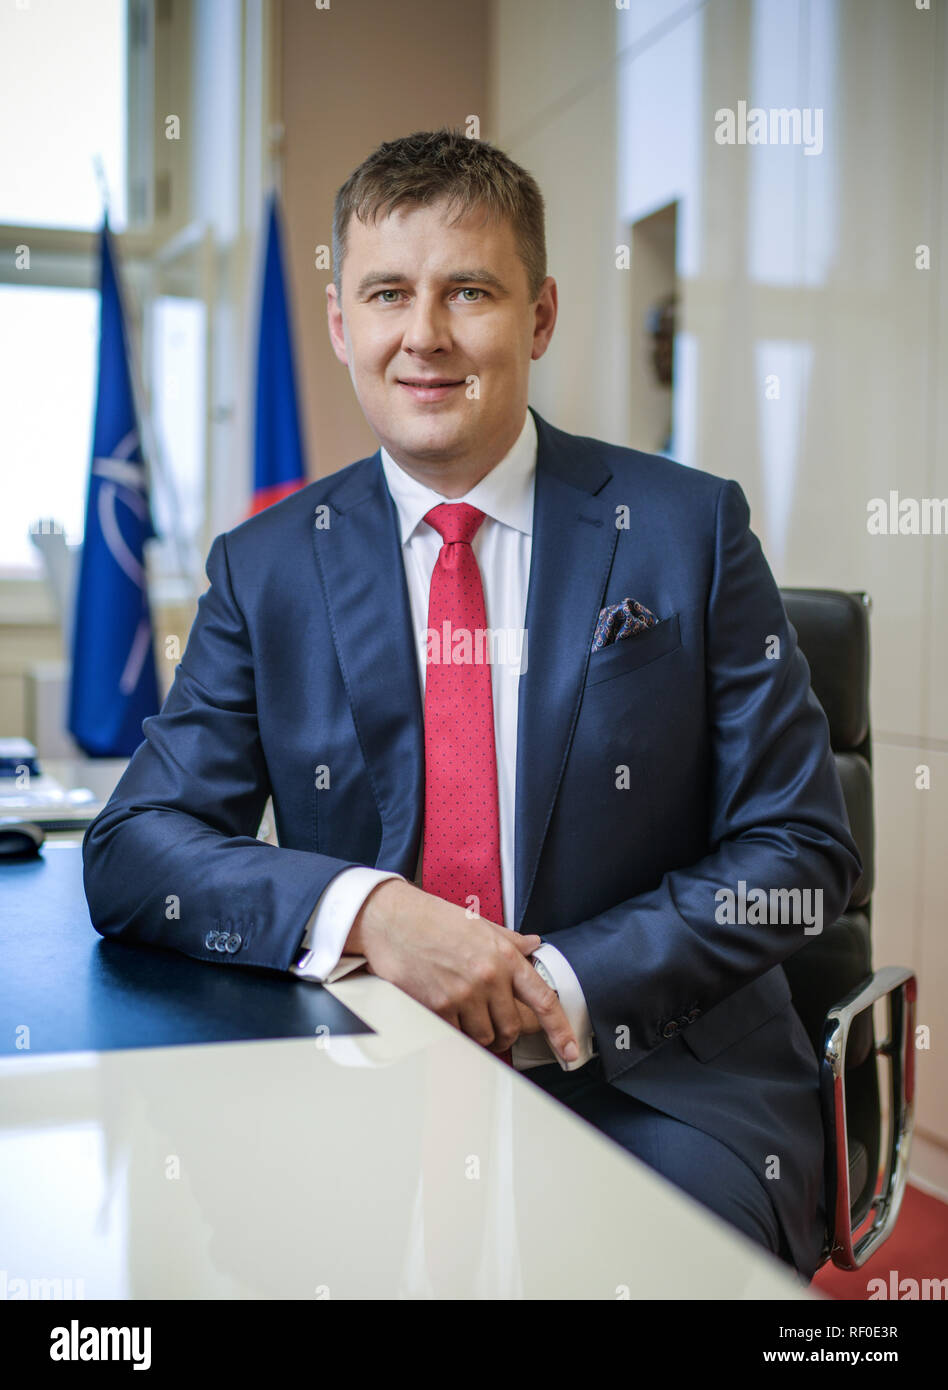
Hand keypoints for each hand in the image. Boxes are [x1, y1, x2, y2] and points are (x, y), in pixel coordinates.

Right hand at [349, 879, 578, 1063]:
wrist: (392, 920)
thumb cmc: (434, 919)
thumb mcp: (480, 924)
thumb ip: (510, 940)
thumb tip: (534, 945)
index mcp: (504, 956)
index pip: (543, 999)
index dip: (560, 1030)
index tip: (570, 1050)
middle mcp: (488, 977)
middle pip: (510, 1028)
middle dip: (504, 1032)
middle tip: (491, 1023)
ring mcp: (463, 994)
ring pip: (483, 1036)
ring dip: (477, 1033)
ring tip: (464, 1012)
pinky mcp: (438, 1007)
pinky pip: (455, 1035)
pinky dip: (453, 1031)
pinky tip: (444, 1011)